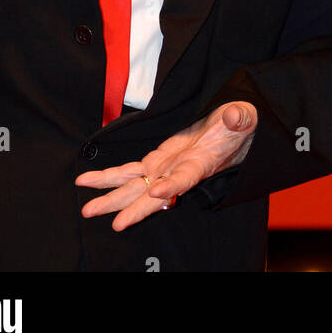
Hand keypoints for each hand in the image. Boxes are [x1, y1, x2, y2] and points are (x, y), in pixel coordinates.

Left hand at [76, 101, 256, 230]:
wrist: (232, 132)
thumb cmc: (238, 127)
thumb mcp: (244, 118)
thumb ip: (239, 118)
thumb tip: (232, 115)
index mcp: (202, 163)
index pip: (185, 178)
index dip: (172, 185)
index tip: (158, 191)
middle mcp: (180, 171)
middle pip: (150, 193)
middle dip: (126, 206)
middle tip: (103, 217)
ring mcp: (167, 167)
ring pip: (135, 185)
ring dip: (110, 195)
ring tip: (87, 207)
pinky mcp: (159, 158)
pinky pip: (132, 170)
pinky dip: (112, 175)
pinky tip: (91, 181)